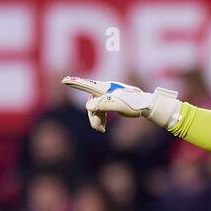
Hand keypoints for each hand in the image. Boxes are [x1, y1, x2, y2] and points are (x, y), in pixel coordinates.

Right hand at [60, 77, 180, 132]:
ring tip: (101, 130)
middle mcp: (105, 91)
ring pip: (95, 109)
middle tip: (99, 129)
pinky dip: (100, 120)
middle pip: (91, 103)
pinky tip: (102, 129)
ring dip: (96, 120)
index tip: (64, 80)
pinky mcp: (112, 102)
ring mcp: (108, 97)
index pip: (87, 85)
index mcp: (105, 89)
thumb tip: (88, 106)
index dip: (75, 83)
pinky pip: (100, 111)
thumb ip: (103, 104)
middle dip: (92, 117)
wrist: (146, 106)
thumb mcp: (118, 105)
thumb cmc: (133, 104)